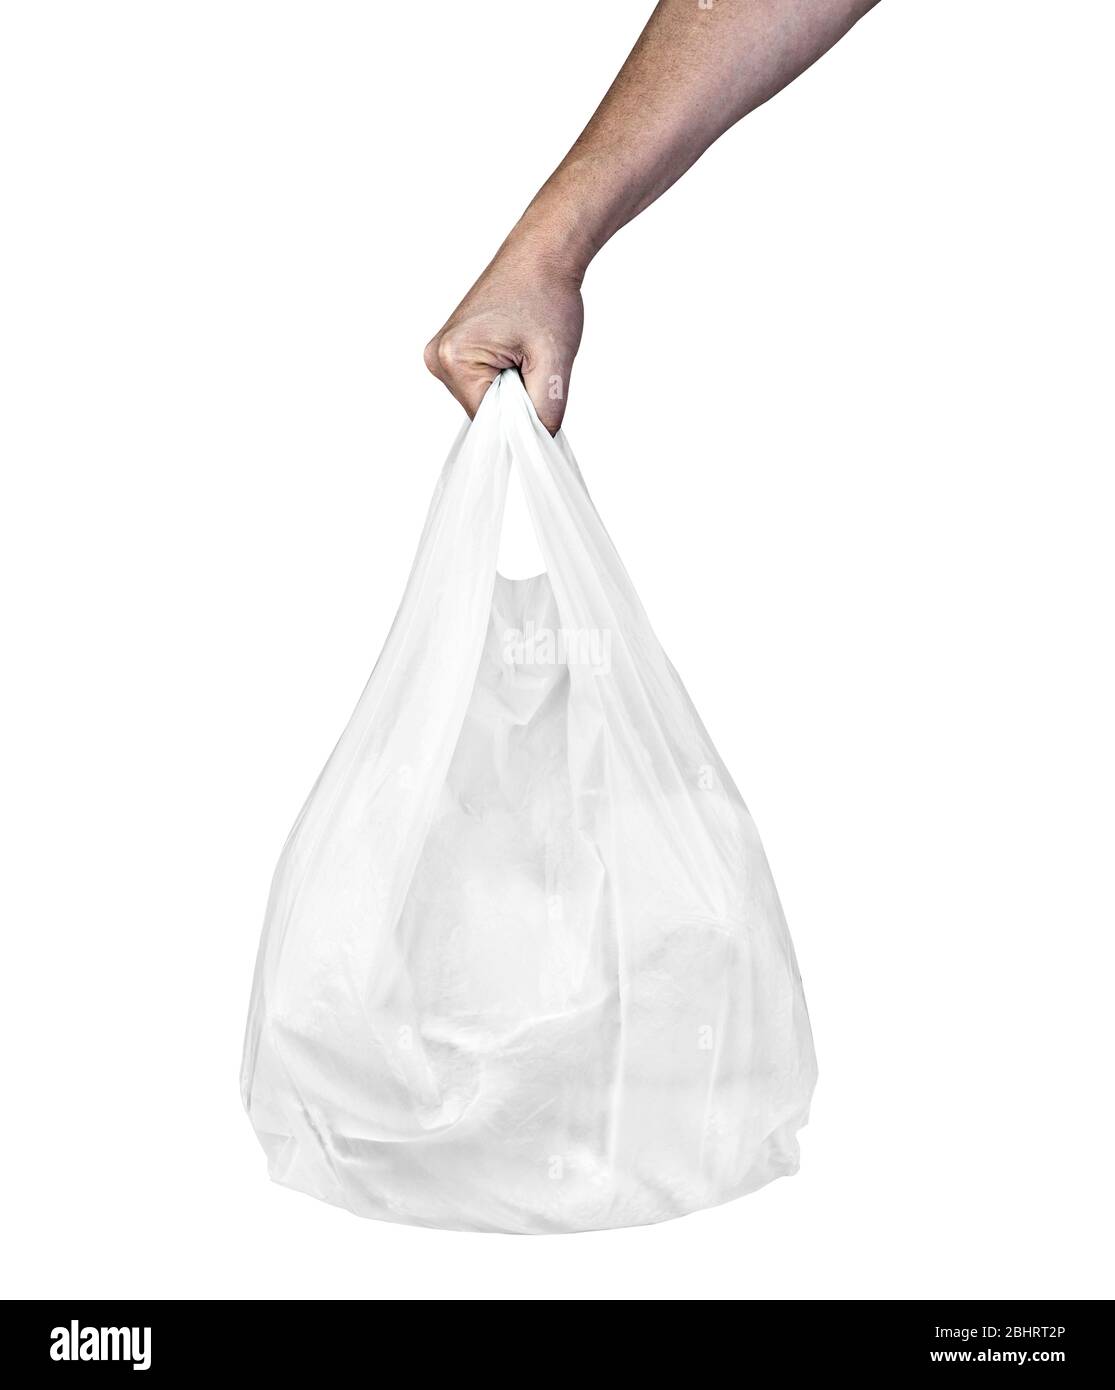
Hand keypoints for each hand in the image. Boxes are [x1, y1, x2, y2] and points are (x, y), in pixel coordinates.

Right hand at [424, 236, 583, 433]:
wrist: (542, 254)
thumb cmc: (546, 294)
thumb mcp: (554, 360)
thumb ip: (546, 410)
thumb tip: (539, 446)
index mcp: (454, 359)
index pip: (487, 421)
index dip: (518, 421)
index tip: (540, 399)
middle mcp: (438, 357)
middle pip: (482, 412)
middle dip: (515, 402)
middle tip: (535, 365)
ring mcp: (442, 353)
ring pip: (483, 399)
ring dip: (510, 389)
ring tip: (525, 352)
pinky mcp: (453, 348)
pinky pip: (481, 383)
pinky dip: (504, 378)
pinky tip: (516, 350)